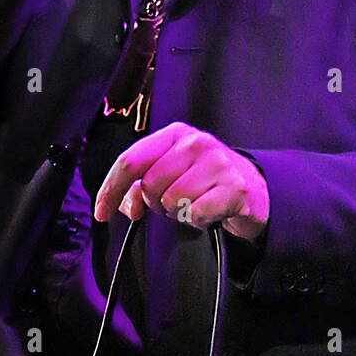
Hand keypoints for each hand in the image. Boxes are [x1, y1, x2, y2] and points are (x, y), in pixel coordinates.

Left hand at [94, 121, 269, 241]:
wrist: (254, 188)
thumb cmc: (205, 180)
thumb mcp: (172, 174)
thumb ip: (141, 187)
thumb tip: (128, 207)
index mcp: (175, 135)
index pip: (131, 160)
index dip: (110, 189)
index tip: (101, 213)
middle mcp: (196, 143)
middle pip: (150, 185)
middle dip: (156, 202)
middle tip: (174, 202)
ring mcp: (218, 163)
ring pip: (172, 201)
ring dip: (178, 212)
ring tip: (194, 204)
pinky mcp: (234, 187)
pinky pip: (194, 214)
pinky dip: (197, 220)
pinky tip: (209, 211)